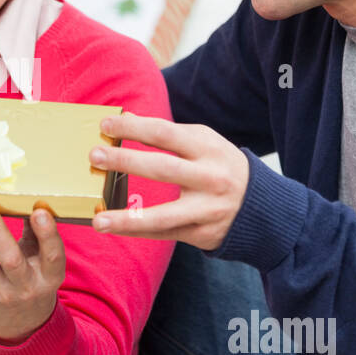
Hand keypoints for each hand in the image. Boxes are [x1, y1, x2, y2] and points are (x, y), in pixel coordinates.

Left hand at [0, 201, 65, 344]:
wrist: (21, 324)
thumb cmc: (34, 280)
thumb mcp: (43, 262)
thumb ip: (37, 233)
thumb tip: (29, 197)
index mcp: (50, 276)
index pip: (53, 255)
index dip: (47, 234)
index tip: (39, 210)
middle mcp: (26, 286)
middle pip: (10, 258)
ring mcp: (0, 291)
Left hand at [87, 111, 248, 250]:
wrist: (261, 207)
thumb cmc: (221, 167)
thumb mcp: (204, 144)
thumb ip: (168, 135)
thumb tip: (126, 120)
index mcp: (208, 149)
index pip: (165, 134)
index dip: (134, 128)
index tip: (104, 125)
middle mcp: (209, 178)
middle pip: (162, 169)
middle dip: (126, 162)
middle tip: (94, 156)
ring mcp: (206, 209)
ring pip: (163, 216)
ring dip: (127, 219)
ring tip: (99, 221)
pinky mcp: (201, 233)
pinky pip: (163, 234)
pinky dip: (136, 231)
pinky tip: (112, 229)